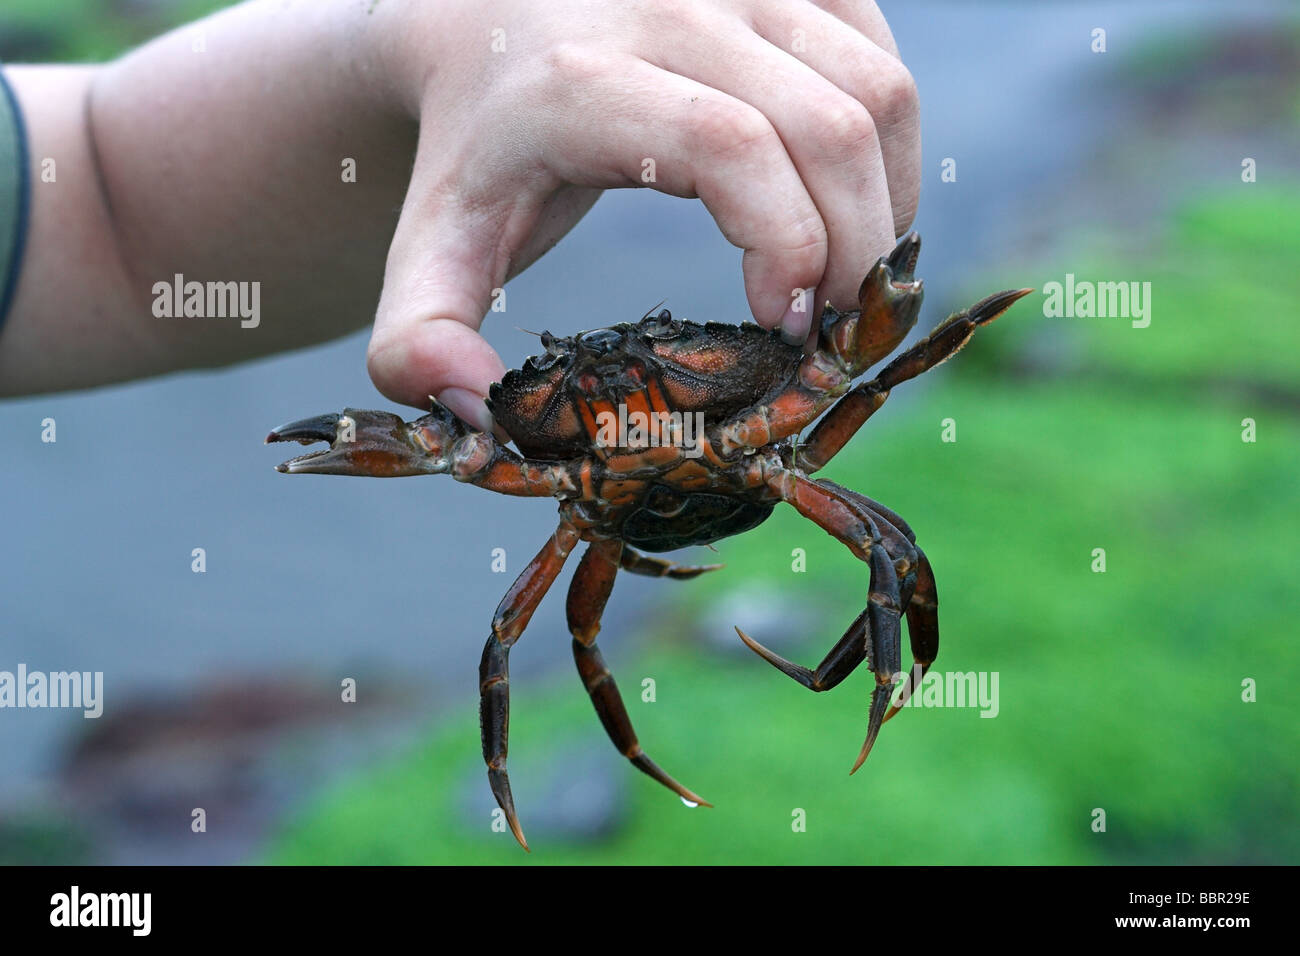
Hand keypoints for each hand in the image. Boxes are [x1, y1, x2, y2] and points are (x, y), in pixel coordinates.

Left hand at [367, 0, 919, 429]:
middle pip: (829, 127)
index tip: (784, 327)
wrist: (481, 15)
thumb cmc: (476, 149)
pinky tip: (850, 207)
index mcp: (582, 79)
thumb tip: (470, 409)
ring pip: (877, 92)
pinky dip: (890, 149)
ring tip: (849, 277)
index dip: (787, 245)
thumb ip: (418, 339)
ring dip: (887, 204)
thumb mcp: (432, 245)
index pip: (733, 149)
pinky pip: (883, 60)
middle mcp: (669, 1)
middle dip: (856, 250)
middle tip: (834, 328)